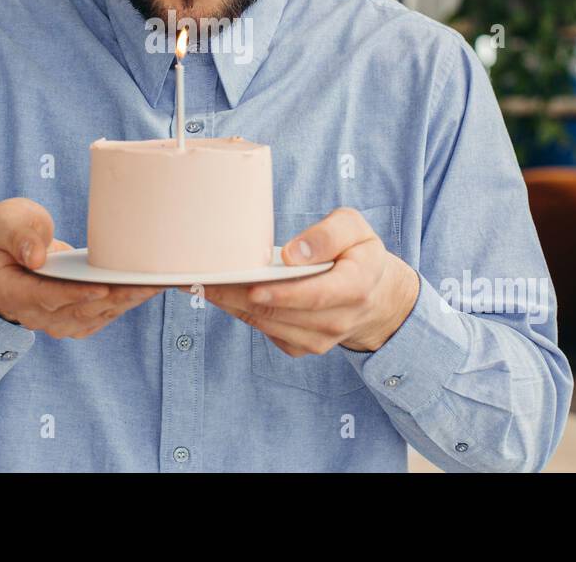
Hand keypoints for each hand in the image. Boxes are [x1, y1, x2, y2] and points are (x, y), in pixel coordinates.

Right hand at [0, 197, 163, 338]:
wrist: (7, 262)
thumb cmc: (8, 237)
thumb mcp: (3, 223)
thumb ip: (17, 234)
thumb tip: (36, 256)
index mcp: (13, 291)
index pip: (45, 297)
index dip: (74, 294)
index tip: (102, 287)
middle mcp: (36, 315)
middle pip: (79, 310)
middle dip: (115, 297)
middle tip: (146, 284)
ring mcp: (57, 321)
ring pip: (96, 315)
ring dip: (127, 301)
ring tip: (157, 284)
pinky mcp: (76, 318)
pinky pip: (104, 314)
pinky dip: (126, 303)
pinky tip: (150, 288)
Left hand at [193, 207, 419, 354]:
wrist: (375, 296)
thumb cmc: (358, 253)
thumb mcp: (356, 229)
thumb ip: (330, 234)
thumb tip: (295, 254)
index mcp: (356, 287)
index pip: (316, 295)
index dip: (283, 294)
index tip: (252, 286)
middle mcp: (338, 319)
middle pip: (280, 312)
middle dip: (237, 296)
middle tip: (201, 277)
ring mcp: (319, 339)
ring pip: (266, 323)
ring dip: (230, 304)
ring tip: (199, 283)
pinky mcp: (301, 346)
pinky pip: (265, 331)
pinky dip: (239, 312)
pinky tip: (218, 294)